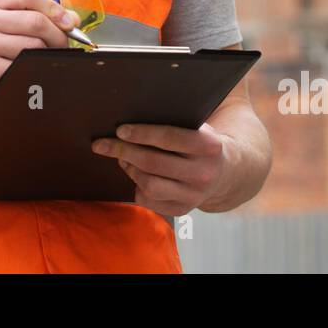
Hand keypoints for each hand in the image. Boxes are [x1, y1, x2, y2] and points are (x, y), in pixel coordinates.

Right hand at [0, 0, 79, 116]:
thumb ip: (33, 16)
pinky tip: (27, 72)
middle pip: (36, 21)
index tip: (68, 22)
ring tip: (42, 60)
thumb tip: (71, 18)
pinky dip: (33, 71)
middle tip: (63, 46)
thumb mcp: (0, 25)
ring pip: (34, 46)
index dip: (54, 7)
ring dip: (47, 56)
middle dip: (58, 36)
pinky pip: (24, 67)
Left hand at [91, 122, 227, 216]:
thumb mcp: (197, 127)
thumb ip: (173, 121)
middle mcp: (203, 173)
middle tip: (101, 144)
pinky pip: (149, 200)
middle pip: (153, 162)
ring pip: (149, 184)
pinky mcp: (182, 210)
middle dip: (123, 151)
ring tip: (122, 157)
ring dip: (129, 168)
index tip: (119, 130)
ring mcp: (194, 195)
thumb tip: (131, 117)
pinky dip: (136, 186)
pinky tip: (134, 173)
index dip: (142, 133)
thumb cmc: (200, 142)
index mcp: (209, 146)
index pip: (169, 137)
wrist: (226, 172)